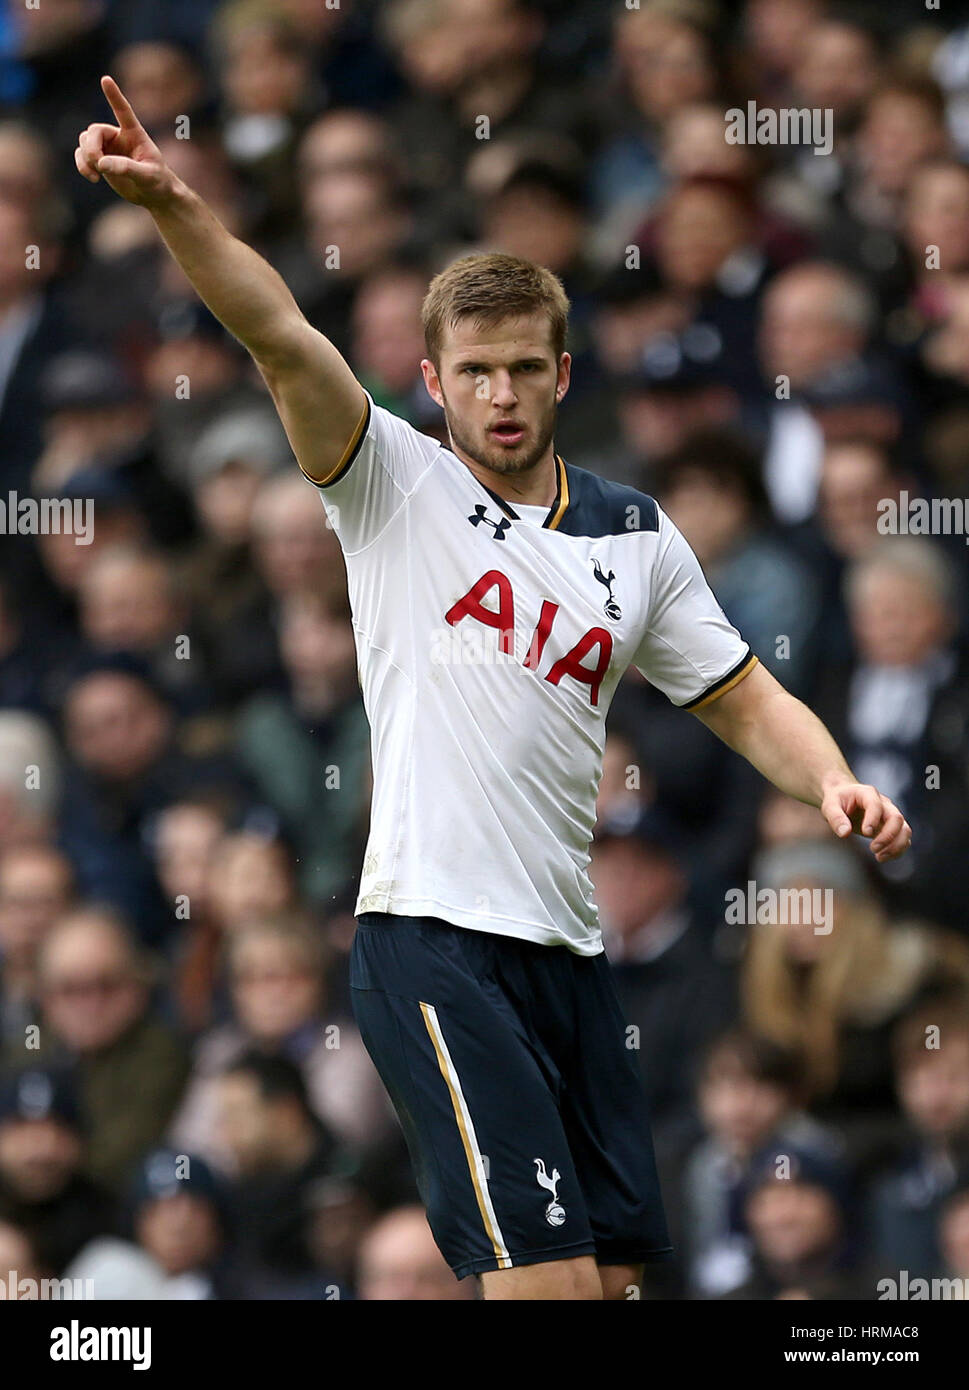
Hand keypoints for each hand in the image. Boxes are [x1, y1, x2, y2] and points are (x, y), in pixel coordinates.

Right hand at [74, 76, 174, 208]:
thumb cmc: (158, 182)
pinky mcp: (100, 160)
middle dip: (92, 148)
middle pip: (94, 131)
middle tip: (98, 165)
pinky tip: (94, 177)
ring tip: (97, 174)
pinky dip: (82, 165)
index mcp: (134, 133)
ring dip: (85, 157)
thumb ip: (126, 167)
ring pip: (85, 142)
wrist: (153, 195)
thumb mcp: (147, 176)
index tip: (106, 79)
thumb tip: (101, 163)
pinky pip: (81, 155)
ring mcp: (108, 147)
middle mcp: (118, 136)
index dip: (114, 95)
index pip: (123, 110)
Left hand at [820, 777, 911, 861]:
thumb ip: (835, 817)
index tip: (865, 833)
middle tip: (873, 849)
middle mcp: (884, 804)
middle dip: (888, 836)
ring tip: (879, 857)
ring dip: (896, 846)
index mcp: (868, 794)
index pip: (876, 805)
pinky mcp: (891, 827)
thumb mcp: (829, 805)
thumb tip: (845, 833)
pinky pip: (902, 839)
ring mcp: (890, 816)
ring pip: (905, 830)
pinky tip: (882, 857)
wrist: (844, 798)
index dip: (873, 819)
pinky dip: (897, 850)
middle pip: (897, 818)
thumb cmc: (837, 801)